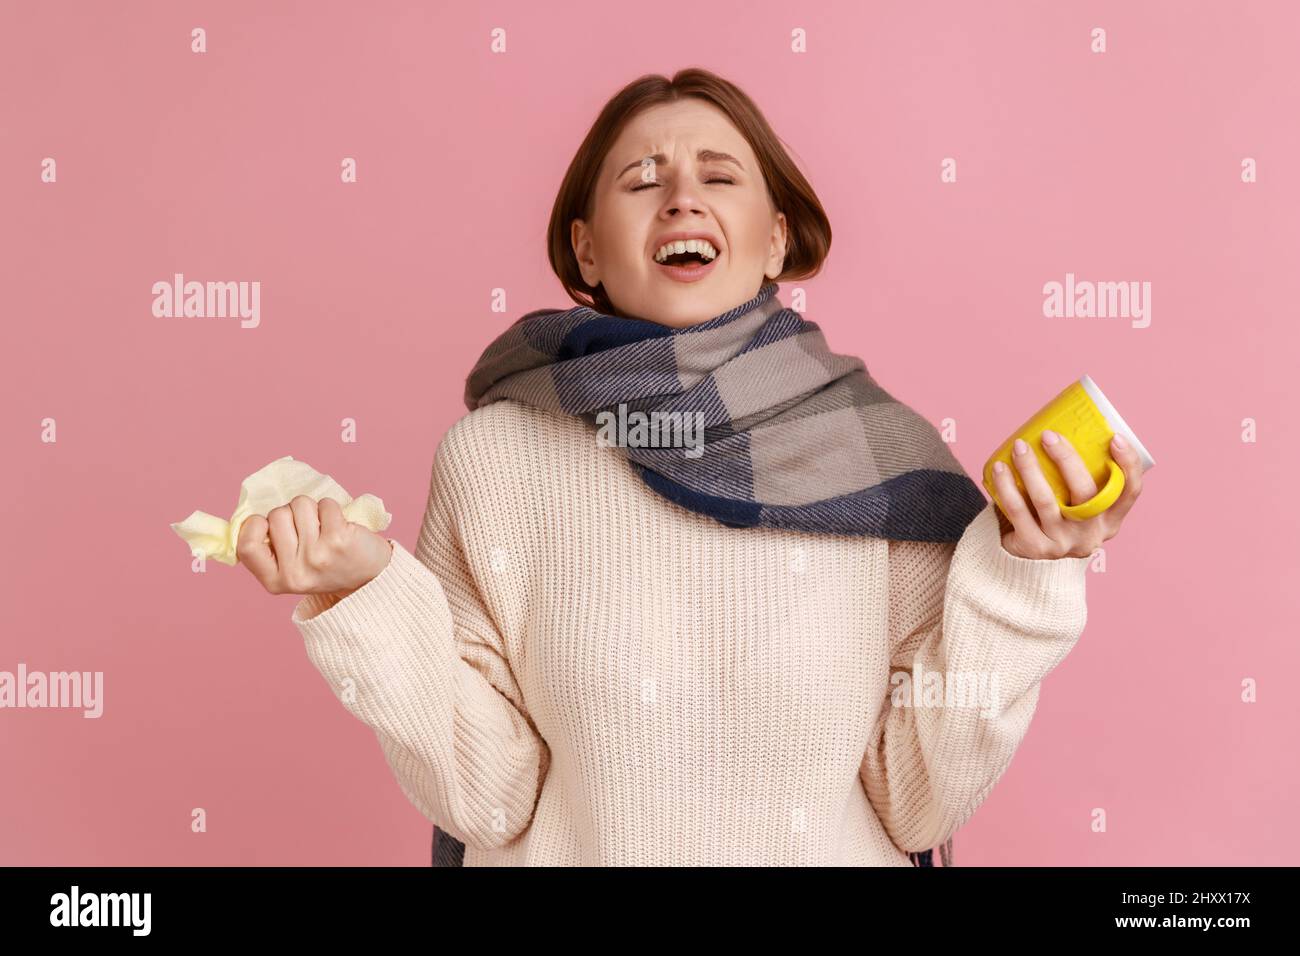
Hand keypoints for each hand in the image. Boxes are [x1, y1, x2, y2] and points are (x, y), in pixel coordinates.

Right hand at [236, 495, 393, 596]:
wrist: (370, 578)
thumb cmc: (326, 565)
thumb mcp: (292, 570)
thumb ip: (269, 549)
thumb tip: (248, 515)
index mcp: (275, 582)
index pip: (245, 546)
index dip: (254, 526)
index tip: (270, 526)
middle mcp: (294, 572)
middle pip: (276, 515)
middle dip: (292, 513)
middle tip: (309, 531)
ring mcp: (316, 556)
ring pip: (299, 504)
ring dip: (312, 508)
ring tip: (324, 527)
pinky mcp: (339, 539)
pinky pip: (325, 504)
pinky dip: (332, 508)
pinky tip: (340, 526)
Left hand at [992, 430, 1144, 559]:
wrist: (1025, 560)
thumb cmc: (1054, 518)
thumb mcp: (1076, 506)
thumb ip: (1078, 479)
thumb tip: (1063, 429)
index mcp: (1110, 521)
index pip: (1130, 493)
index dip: (1128, 465)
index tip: (1116, 438)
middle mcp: (1090, 535)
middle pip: (1086, 494)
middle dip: (1067, 460)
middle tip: (1048, 435)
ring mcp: (1062, 544)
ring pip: (1047, 501)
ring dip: (1031, 468)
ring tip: (1019, 446)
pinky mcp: (1035, 548)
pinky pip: (1018, 511)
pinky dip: (1006, 486)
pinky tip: (999, 467)